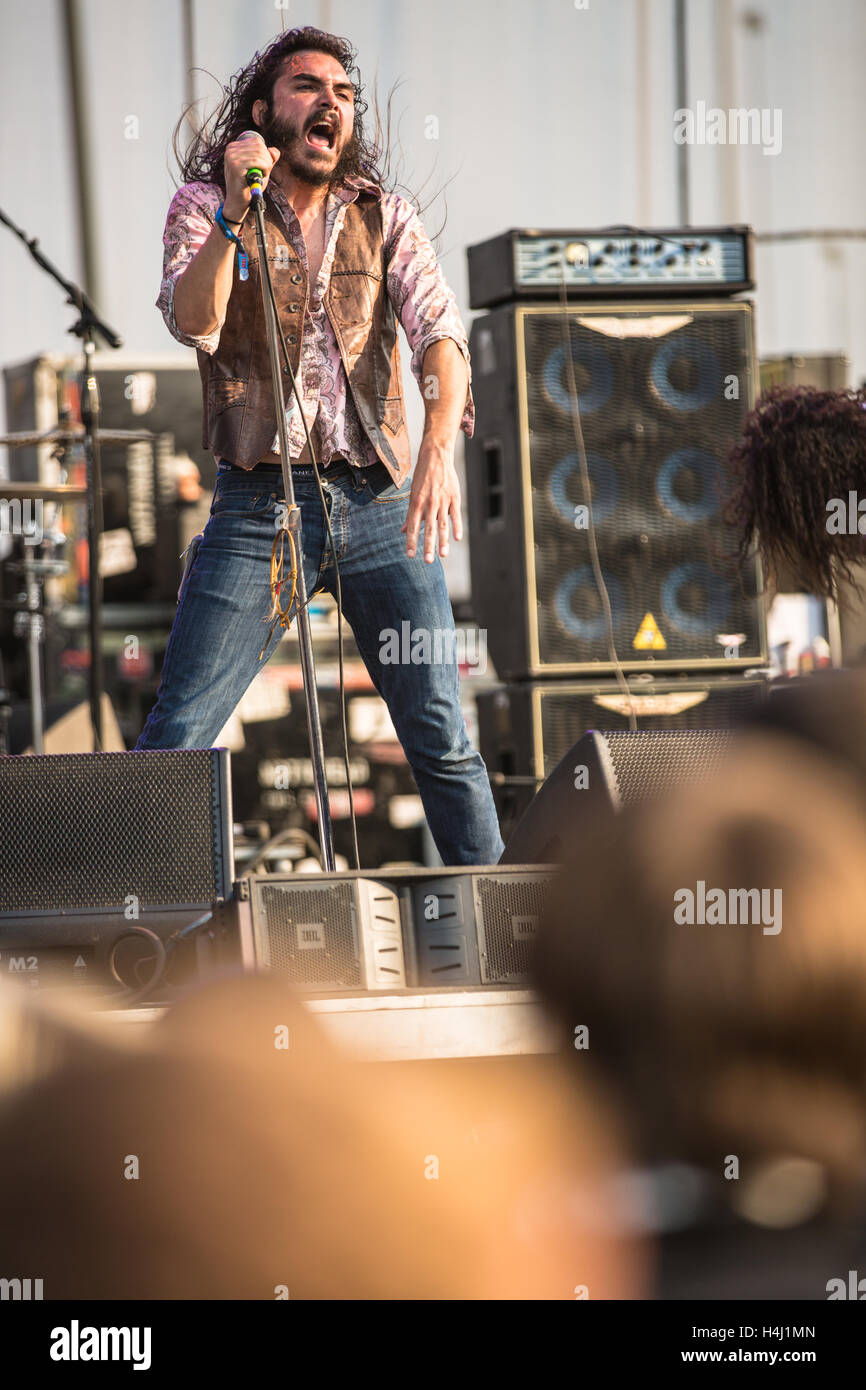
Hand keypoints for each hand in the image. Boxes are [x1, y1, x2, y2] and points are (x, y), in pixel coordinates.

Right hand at [223, 132, 280, 220]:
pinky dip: (265, 168)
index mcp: (233, 147)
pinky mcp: (235, 165)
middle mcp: (230, 149)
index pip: (257, 142)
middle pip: (259, 146)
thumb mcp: (260, 168)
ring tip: (263, 175)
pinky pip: (257, 161)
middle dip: (267, 160)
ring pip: (259, 153)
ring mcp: (231, 157)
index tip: (264, 167)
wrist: (239, 202)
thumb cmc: (249, 185)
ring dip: (267, 165)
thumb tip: (274, 151)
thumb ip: (268, 158)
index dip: (266, 154)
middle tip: (265, 172)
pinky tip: (263, 176)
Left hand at [401, 439, 462, 561]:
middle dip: (427, 546)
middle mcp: (428, 504)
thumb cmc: (422, 477)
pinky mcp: (454, 497)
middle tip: (427, 561)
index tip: (410, 555)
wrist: (435, 456)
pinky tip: (457, 539)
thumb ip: (410, 515)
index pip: (412, 527)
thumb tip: (403, 531)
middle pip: (428, 529)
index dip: (411, 542)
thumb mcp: (412, 494)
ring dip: (443, 541)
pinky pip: (455, 515)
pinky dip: (457, 527)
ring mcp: (442, 501)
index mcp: (416, 503)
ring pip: (443, 525)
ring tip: (442, 555)